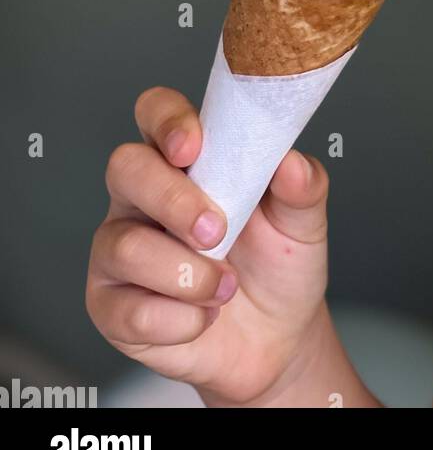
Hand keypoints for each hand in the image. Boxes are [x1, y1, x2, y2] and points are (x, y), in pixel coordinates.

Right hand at [86, 86, 331, 405]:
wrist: (276, 337)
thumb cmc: (279, 263)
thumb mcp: (303, 221)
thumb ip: (303, 186)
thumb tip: (291, 164)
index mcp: (185, 158)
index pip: (155, 112)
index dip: (167, 120)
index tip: (193, 146)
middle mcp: (142, 195)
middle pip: (125, 168)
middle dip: (172, 200)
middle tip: (217, 231)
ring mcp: (119, 248)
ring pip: (124, 246)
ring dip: (186, 274)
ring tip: (226, 286)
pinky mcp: (111, 305)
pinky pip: (129, 311)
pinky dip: (181, 320)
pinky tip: (205, 316)